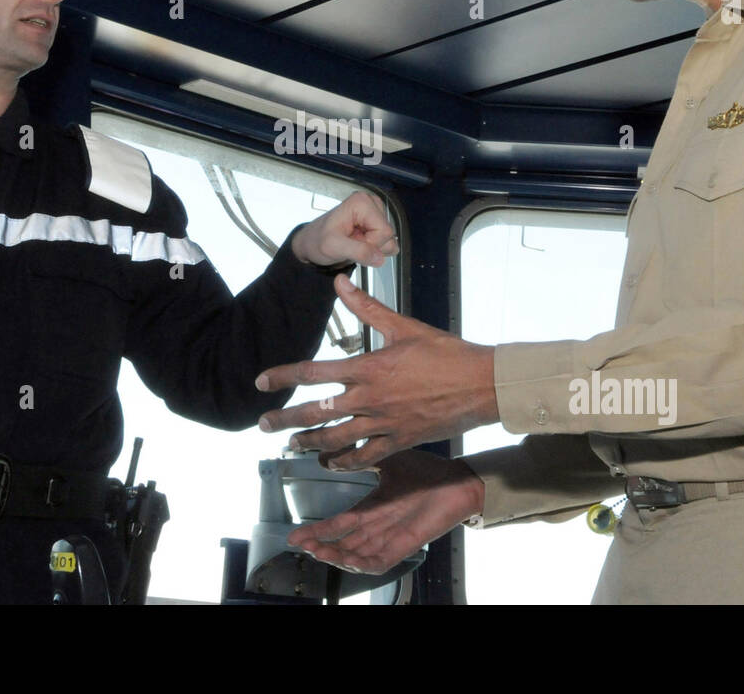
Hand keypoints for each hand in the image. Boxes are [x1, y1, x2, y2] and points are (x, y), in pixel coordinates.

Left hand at [255, 275, 498, 468]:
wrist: (482, 384)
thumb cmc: (446, 352)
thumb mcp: (404, 326)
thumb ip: (367, 306)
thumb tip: (340, 281)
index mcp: (368, 368)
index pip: (313, 372)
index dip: (283, 376)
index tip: (261, 381)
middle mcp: (370, 398)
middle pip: (315, 412)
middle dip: (284, 420)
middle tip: (263, 426)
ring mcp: (384, 423)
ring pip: (336, 439)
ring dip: (309, 443)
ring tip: (291, 446)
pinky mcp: (400, 441)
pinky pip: (366, 456)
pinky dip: (346, 461)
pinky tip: (332, 463)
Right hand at [288, 449, 484, 573]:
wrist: (459, 481)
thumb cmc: (429, 472)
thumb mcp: (388, 461)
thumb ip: (360, 457)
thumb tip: (333, 450)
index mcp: (373, 508)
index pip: (339, 523)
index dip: (318, 530)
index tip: (296, 533)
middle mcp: (379, 526)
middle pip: (343, 541)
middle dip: (319, 544)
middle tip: (298, 544)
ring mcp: (392, 537)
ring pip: (357, 554)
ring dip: (336, 555)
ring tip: (316, 550)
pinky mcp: (407, 544)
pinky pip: (381, 560)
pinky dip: (363, 563)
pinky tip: (347, 560)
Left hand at [290, 191, 398, 268]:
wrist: (311, 244)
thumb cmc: (317, 240)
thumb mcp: (333, 247)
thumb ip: (358, 251)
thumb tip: (379, 257)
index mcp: (361, 202)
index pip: (385, 231)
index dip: (371, 244)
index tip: (353, 243)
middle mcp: (371, 204)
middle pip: (389, 236)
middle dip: (371, 247)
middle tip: (351, 244)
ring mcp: (374, 214)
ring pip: (389, 241)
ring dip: (372, 249)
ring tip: (353, 243)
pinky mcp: (375, 224)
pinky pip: (386, 243)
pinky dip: (373, 249)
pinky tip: (358, 244)